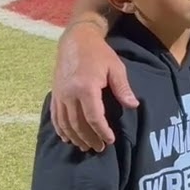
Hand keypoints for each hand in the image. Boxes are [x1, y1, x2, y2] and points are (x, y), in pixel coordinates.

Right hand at [51, 23, 138, 150]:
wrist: (76, 41)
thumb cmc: (100, 53)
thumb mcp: (116, 68)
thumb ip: (123, 88)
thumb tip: (133, 106)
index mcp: (86, 88)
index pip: (93, 117)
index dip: (102, 131)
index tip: (110, 140)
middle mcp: (70, 94)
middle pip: (78, 124)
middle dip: (89, 138)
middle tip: (100, 148)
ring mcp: (60, 95)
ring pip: (65, 123)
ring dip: (75, 137)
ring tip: (85, 147)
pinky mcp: (55, 94)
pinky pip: (55, 116)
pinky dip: (60, 129)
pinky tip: (67, 138)